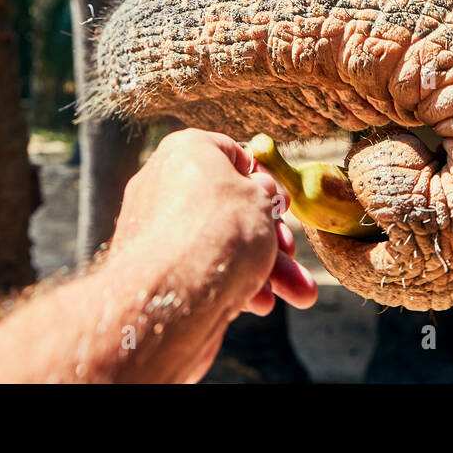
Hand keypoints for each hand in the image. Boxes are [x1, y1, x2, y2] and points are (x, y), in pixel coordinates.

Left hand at [107, 129, 318, 379]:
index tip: (282, 202)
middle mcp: (162, 183)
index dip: (262, 178)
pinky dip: (230, 281)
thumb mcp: (261, 200)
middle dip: (271, 236)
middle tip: (292, 254)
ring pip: (220, 242)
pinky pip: (200, 267)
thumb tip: (260, 191)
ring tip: (301, 295)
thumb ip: (264, 193)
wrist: (171, 295)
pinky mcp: (152, 268)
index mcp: (185, 150)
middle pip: (229, 207)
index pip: (230, 154)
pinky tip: (258, 302)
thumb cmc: (221, 230)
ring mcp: (154, 227)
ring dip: (262, 267)